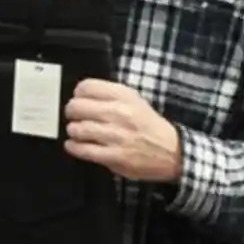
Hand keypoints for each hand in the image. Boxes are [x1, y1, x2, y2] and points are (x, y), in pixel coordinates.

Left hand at [63, 79, 181, 182]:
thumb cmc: (149, 125)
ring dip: (73, 130)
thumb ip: (110, 96)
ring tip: (76, 131)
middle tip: (73, 116)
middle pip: (77, 107)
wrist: (172, 152)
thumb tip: (81, 95)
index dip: (78, 94)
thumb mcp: (135, 101)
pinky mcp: (114, 156)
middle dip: (71, 112)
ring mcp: (116, 136)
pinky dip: (73, 147)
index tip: (78, 99)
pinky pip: (83, 150)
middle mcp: (119, 113)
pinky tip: (74, 145)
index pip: (87, 87)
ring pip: (77, 129)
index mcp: (124, 96)